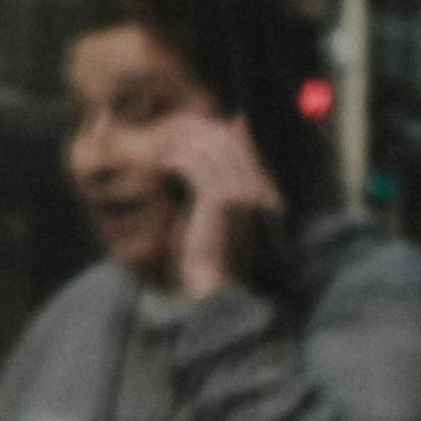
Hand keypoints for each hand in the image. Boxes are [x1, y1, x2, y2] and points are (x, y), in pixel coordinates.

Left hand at [141, 110, 281, 302]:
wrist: (212, 287)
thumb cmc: (208, 252)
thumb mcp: (214, 211)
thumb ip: (215, 180)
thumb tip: (213, 152)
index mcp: (261, 188)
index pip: (238, 141)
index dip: (208, 132)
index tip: (180, 135)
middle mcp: (257, 186)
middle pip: (225, 138)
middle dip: (193, 132)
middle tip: (164, 134)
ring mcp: (242, 191)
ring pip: (210, 148)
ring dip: (181, 144)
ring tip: (159, 149)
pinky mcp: (221, 199)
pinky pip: (196, 165)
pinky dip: (175, 160)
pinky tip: (161, 164)